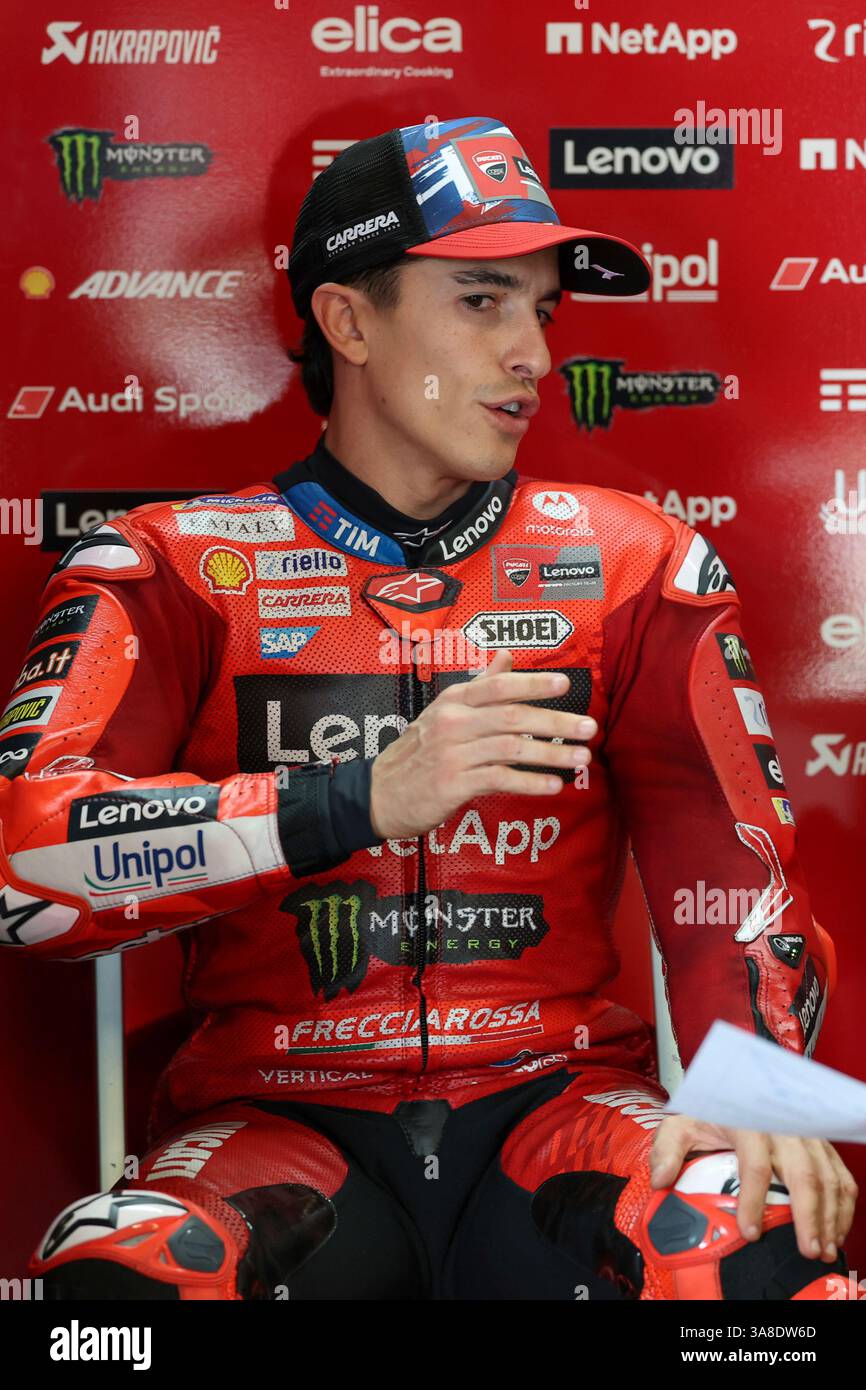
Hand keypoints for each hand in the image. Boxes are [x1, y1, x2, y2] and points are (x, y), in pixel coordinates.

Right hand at [368, 648, 596, 840]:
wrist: (380, 793)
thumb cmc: (419, 751)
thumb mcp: (444, 711)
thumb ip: (480, 686)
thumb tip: (506, 656)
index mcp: (454, 700)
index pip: (498, 686)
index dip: (533, 683)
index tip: (565, 683)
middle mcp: (453, 723)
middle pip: (512, 717)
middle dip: (555, 721)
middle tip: (589, 727)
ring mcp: (452, 754)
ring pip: (511, 749)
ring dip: (551, 754)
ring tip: (580, 759)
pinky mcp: (452, 784)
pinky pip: (499, 780)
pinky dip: (530, 783)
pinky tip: (553, 786)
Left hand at [649, 1113, 857, 1260]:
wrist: (735, 1085)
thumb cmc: (710, 1109)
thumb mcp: (681, 1122)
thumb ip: (668, 1149)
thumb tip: (660, 1180)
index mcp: (747, 1122)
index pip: (755, 1165)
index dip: (753, 1201)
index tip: (750, 1234)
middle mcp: (783, 1126)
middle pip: (803, 1174)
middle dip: (808, 1215)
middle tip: (807, 1249)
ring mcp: (806, 1134)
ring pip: (827, 1176)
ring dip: (830, 1215)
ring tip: (824, 1249)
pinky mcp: (820, 1143)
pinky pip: (840, 1173)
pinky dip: (843, 1204)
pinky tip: (836, 1230)